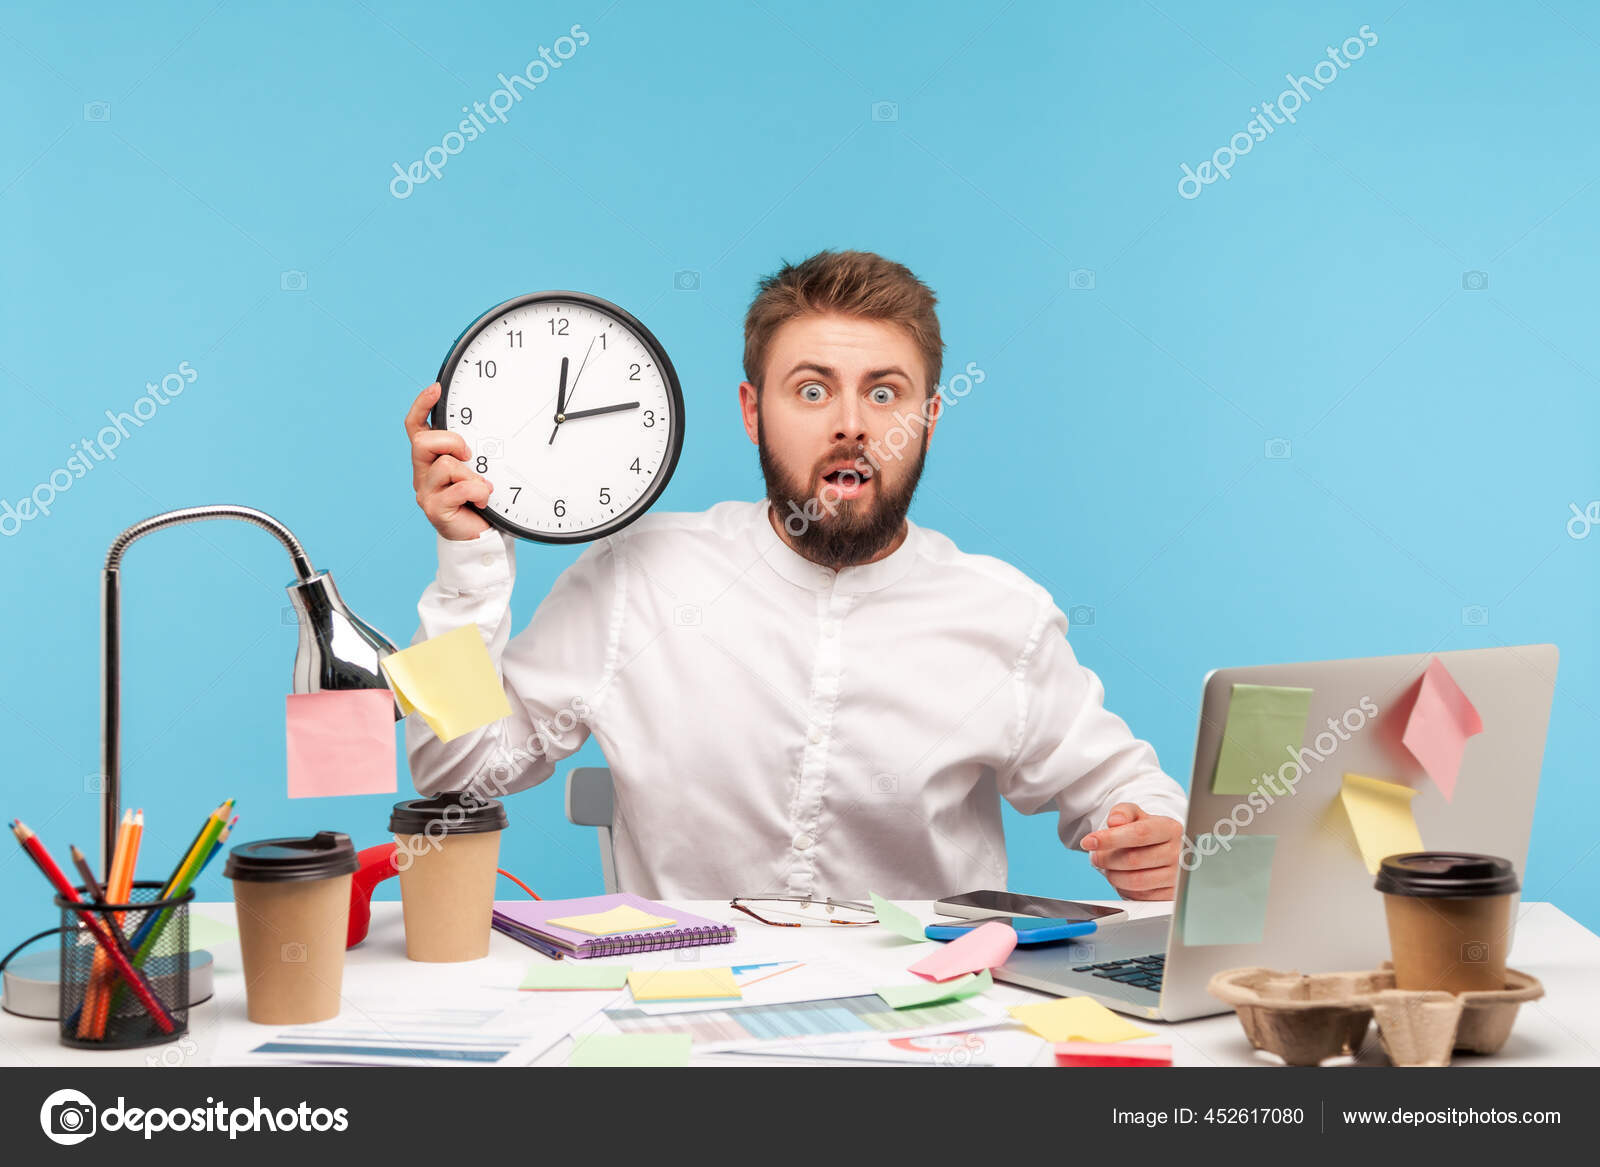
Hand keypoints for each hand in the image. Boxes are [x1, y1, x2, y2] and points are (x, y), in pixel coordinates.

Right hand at [405, 383, 491, 540]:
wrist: (480, 536)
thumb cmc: (480, 499)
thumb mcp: (478, 468)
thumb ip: (472, 450)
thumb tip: (484, 431)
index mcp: (430, 459)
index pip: (416, 426)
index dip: (422, 405)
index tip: (436, 388)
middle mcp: (423, 473)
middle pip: (423, 441)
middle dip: (450, 441)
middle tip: (469, 456)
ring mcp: (426, 491)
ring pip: (444, 465)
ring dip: (470, 475)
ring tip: (481, 488)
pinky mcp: (434, 509)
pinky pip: (458, 489)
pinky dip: (477, 492)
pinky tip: (483, 500)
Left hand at [1082, 803, 1181, 900]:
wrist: (1162, 849)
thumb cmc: (1146, 831)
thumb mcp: (1135, 815)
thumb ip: (1123, 812)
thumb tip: (1115, 821)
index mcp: (1170, 829)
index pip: (1139, 834)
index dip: (1110, 839)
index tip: (1089, 841)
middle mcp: (1178, 853)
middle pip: (1133, 860)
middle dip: (1106, 859)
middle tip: (1096, 857)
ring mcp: (1176, 876)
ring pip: (1135, 881)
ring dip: (1113, 875)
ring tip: (1108, 867)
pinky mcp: (1170, 895)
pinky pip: (1140, 896)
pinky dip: (1124, 888)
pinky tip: (1123, 877)